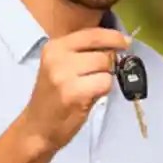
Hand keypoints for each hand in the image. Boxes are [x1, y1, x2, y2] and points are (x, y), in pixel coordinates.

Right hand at [20, 27, 130, 151]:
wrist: (37, 128)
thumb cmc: (53, 98)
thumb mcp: (61, 67)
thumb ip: (83, 53)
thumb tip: (115, 46)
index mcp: (54, 47)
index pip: (92, 34)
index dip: (113, 37)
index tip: (125, 42)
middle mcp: (57, 57)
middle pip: (102, 52)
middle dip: (110, 64)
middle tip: (99, 76)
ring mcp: (64, 75)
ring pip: (106, 67)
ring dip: (106, 78)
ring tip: (90, 88)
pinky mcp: (74, 93)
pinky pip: (105, 83)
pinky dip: (103, 90)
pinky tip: (90, 97)